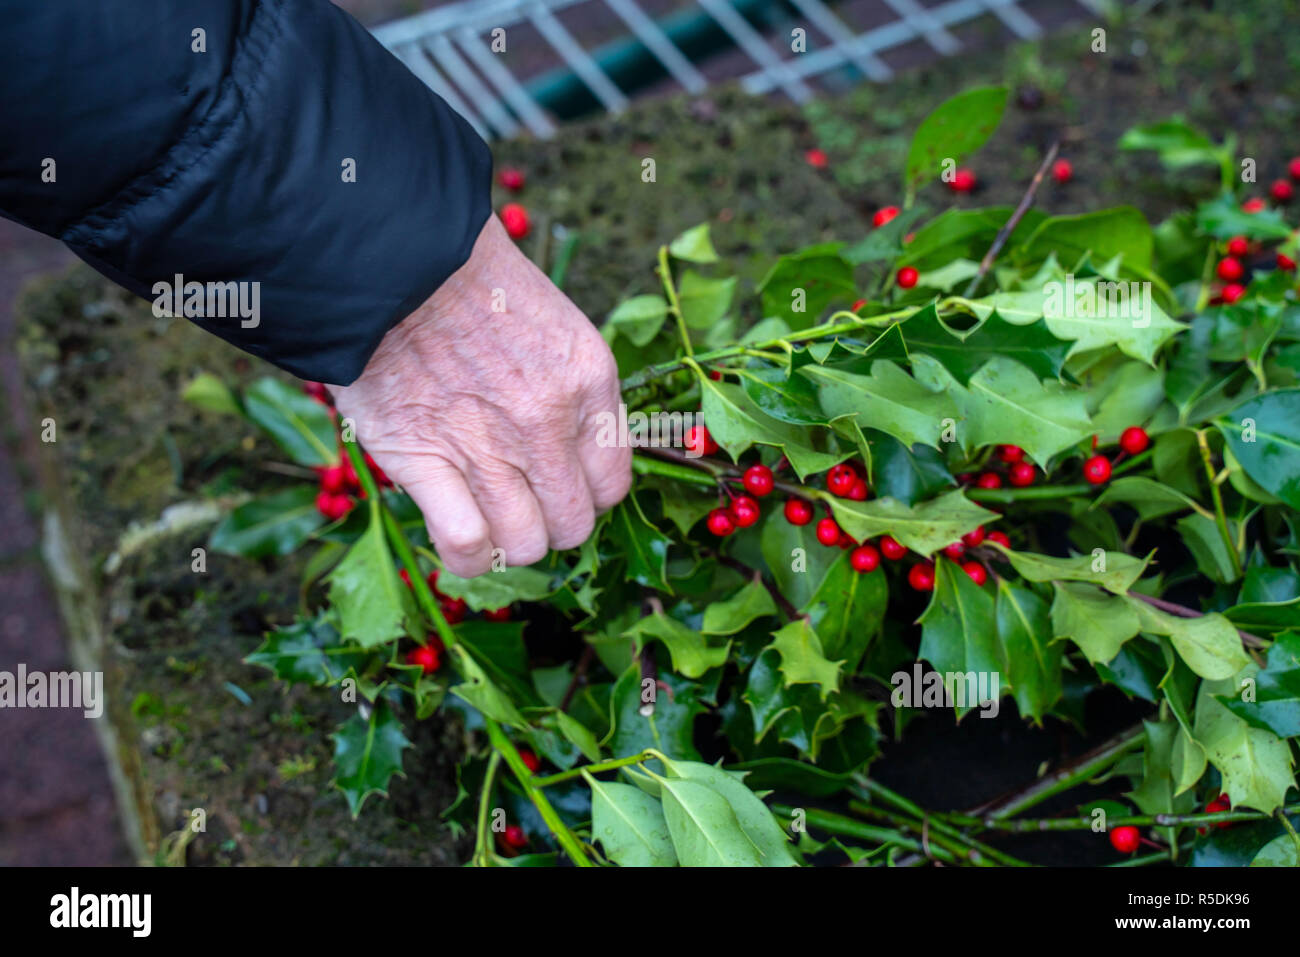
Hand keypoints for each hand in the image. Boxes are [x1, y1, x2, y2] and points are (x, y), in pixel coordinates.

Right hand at [332, 215, 630, 576]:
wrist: (392, 255)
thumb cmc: (470, 282)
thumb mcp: (553, 324)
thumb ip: (573, 393)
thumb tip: (574, 457)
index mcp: (588, 379)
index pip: (613, 482)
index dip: (585, 494)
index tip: (559, 485)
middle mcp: (549, 420)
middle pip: (574, 522)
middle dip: (550, 523)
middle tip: (521, 502)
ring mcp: (488, 446)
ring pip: (526, 544)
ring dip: (510, 543)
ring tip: (489, 520)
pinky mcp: (423, 460)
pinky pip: (468, 544)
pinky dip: (468, 556)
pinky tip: (462, 540)